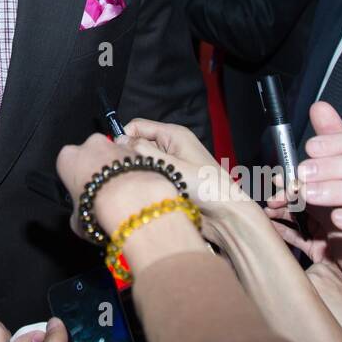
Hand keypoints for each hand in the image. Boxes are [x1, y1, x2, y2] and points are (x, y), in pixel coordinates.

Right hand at [119, 118, 260, 245]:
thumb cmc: (205, 187)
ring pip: (142, 163)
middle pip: (138, 144)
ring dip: (140, 173)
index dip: (123, 137)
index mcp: (173, 134)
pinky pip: (149, 177)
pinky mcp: (171, 180)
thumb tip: (118, 142)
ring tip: (142, 185)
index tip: (114, 156)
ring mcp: (171, 164)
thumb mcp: (171, 166)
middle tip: (129, 174)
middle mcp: (171, 146)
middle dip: (131, 158)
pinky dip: (146, 183)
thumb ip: (142, 152)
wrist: (226, 215)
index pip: (137, 126)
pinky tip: (148, 193)